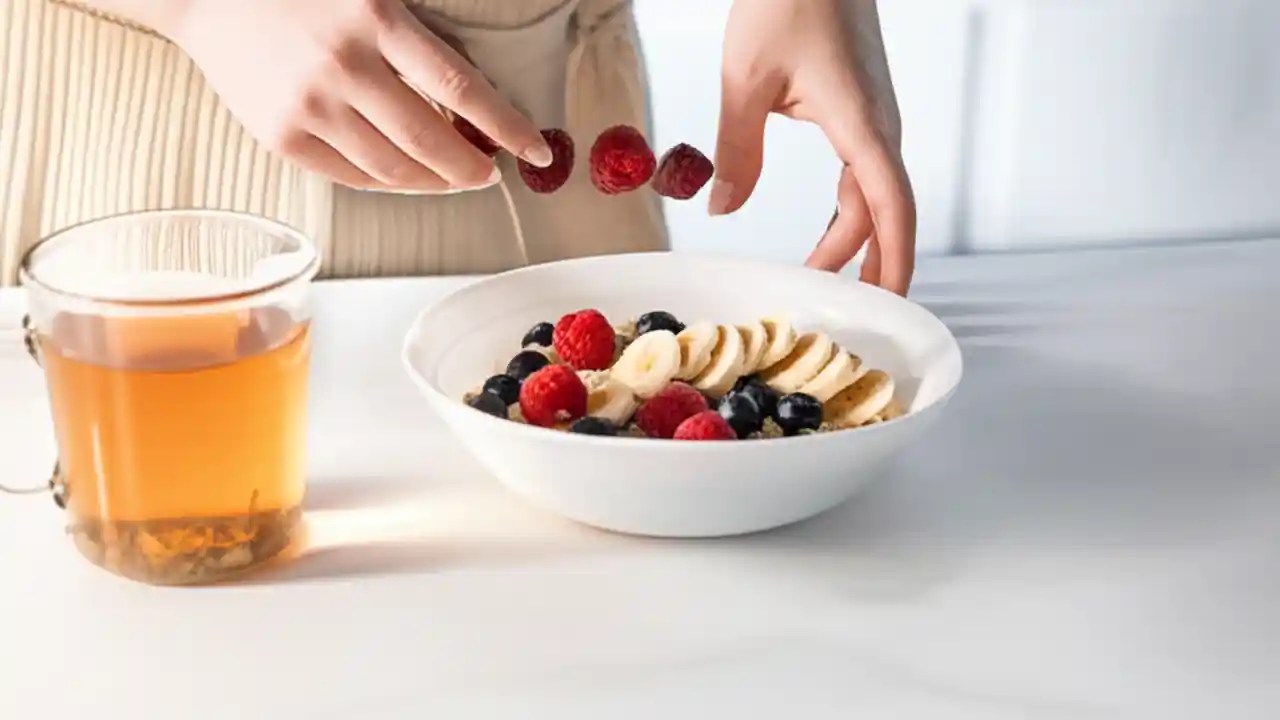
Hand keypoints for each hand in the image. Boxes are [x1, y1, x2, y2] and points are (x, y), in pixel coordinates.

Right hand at [166, 0, 552, 191]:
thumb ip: (418, 37)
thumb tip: (474, 94)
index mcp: (376, 19)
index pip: (462, 88)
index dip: (507, 126)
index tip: (538, 151)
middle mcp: (344, 68)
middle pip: (431, 142)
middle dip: (472, 168)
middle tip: (489, 173)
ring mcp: (309, 107)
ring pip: (394, 170)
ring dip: (435, 182)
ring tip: (453, 177)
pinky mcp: (282, 137)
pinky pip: (352, 177)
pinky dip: (389, 182)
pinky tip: (405, 174)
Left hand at [711, 0, 916, 294]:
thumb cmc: (786, 0)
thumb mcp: (746, 79)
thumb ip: (737, 149)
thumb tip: (724, 209)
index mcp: (862, 124)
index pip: (891, 209)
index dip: (892, 262)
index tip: (889, 306)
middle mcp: (879, 126)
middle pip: (882, 213)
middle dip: (868, 266)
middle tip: (842, 311)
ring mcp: (874, 118)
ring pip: (873, 196)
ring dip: (855, 240)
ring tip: (823, 279)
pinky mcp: (860, 110)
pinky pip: (863, 174)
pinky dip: (849, 211)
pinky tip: (828, 231)